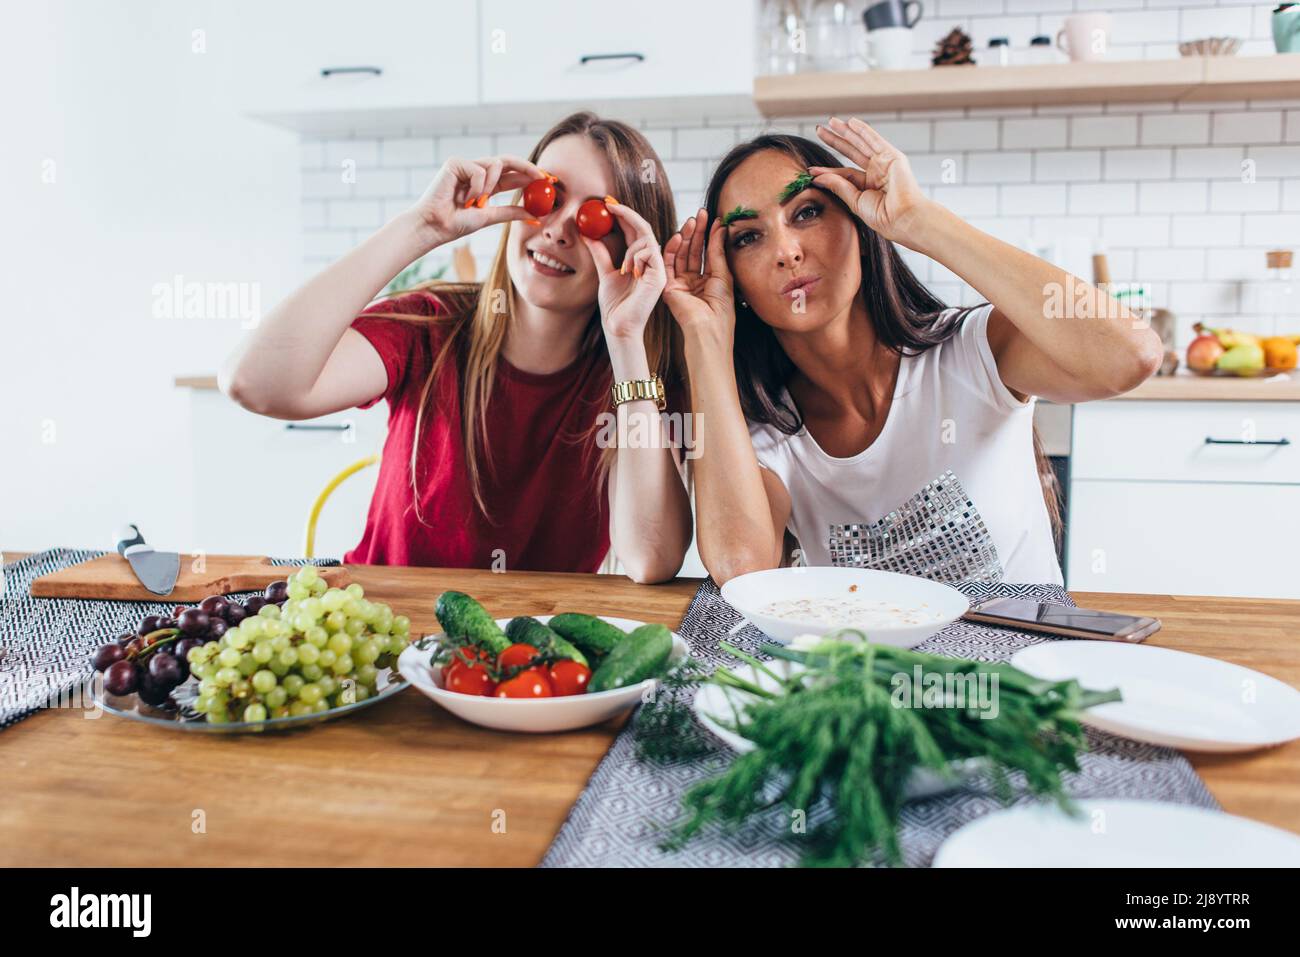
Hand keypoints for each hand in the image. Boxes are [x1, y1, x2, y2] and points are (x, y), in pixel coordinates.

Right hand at [409, 154, 544, 246]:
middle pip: (509, 161)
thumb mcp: (490, 217)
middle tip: (543, 177)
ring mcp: (467, 166)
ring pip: (496, 165)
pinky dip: (478, 187)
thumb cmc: (456, 224)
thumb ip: (511, 213)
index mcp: (487, 185)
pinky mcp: (456, 163)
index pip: (513, 175)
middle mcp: (478, 172)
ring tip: (477, 204)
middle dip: (528, 167)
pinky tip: (466, 198)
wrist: (435, 227)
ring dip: (491, 187)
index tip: (550, 181)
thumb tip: (536, 216)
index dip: (531, 176)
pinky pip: (481, 170)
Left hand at [582, 202, 666, 341]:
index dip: (622, 215)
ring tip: (622, 268)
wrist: (619, 327)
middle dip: (627, 213)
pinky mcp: (660, 276)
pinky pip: (649, 252)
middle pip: (643, 228)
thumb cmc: (614, 305)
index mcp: (638, 260)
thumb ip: (600, 253)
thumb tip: (588, 234)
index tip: (606, 203)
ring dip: (630, 248)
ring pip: (647, 239)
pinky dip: (636, 257)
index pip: (633, 230)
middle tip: (609, 204)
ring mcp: (657, 268)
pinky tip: (628, 272)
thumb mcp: (604, 273)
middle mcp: (650, 262)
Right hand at [662, 209, 734, 339]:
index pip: (706, 253)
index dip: (710, 235)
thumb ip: (718, 251)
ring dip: (686, 236)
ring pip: (681, 255)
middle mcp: (692, 281)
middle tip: (701, 214)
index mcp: (708, 281)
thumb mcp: (723, 275)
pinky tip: (680, 235)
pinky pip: (668, 264)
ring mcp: (679, 284)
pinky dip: (672, 249)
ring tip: (693, 220)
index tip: (715, 218)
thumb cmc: (721, 309)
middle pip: (693, 251)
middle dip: (697, 232)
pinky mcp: (667, 287)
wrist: (708, 329)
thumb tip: (720, 228)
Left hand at [810, 116, 932, 246]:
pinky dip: (863, 130)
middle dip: (836, 140)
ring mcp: (885, 163)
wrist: (902, 218)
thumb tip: (817, 176)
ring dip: (846, 132)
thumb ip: (838, 186)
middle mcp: (877, 172)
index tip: (810, 170)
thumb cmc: (883, 216)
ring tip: (831, 122)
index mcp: (869, 186)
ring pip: (861, 143)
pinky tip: (851, 122)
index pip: (844, 173)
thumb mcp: (855, 200)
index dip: (827, 170)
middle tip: (820, 130)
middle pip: (852, 152)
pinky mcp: (892, 156)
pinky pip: (874, 140)